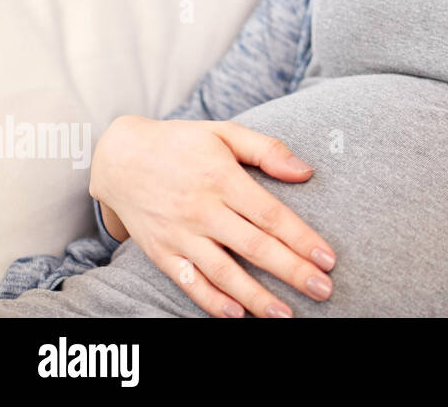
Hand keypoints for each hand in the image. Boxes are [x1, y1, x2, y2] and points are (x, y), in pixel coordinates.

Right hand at [90, 114, 336, 317]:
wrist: (119, 157)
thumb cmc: (181, 142)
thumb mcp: (225, 132)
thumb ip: (267, 150)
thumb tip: (306, 171)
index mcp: (223, 179)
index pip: (271, 215)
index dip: (302, 238)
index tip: (328, 258)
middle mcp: (202, 210)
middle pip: (254, 247)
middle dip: (292, 271)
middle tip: (323, 290)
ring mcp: (180, 234)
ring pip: (223, 272)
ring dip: (256, 296)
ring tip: (285, 314)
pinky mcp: (161, 252)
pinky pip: (188, 282)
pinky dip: (211, 301)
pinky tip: (237, 315)